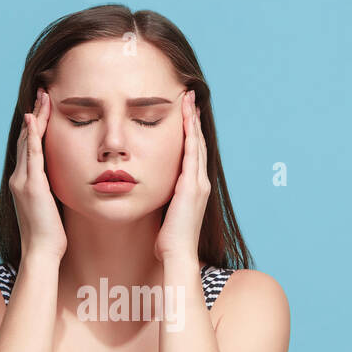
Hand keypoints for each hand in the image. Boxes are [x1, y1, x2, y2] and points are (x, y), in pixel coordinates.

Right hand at [10, 88, 66, 262]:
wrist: (41, 252)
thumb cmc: (50, 235)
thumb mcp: (51, 207)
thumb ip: (52, 191)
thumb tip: (62, 182)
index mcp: (24, 182)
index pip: (29, 147)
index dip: (36, 126)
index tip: (43, 109)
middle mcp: (19, 178)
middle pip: (26, 139)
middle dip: (36, 115)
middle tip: (43, 93)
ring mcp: (23, 181)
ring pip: (28, 141)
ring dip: (36, 118)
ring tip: (43, 98)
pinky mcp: (32, 186)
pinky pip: (32, 155)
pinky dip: (32, 135)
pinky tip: (34, 119)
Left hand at [154, 89, 207, 263]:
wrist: (178, 254)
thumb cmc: (169, 242)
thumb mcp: (165, 215)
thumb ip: (163, 202)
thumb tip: (151, 196)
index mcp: (194, 189)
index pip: (192, 154)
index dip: (190, 133)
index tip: (185, 114)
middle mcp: (200, 183)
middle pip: (198, 143)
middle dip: (194, 119)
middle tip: (190, 97)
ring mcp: (199, 183)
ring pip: (197, 143)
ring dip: (193, 119)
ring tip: (189, 99)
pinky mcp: (192, 185)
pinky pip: (192, 151)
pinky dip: (190, 132)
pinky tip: (186, 117)